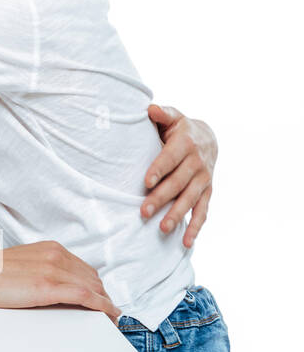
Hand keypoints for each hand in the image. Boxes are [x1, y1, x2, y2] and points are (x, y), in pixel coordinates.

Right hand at [0, 240, 118, 319]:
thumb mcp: (22, 264)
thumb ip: (42, 270)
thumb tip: (54, 286)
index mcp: (50, 249)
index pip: (84, 268)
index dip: (97, 286)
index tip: (101, 297)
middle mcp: (55, 256)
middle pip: (93, 278)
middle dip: (104, 296)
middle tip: (108, 311)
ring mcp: (53, 270)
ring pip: (94, 287)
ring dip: (106, 303)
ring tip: (110, 317)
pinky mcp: (48, 287)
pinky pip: (86, 297)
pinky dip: (102, 306)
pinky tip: (108, 314)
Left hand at [142, 104, 215, 246]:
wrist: (208, 137)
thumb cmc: (180, 127)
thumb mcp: (173, 117)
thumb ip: (162, 114)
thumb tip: (150, 108)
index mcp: (186, 143)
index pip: (170, 158)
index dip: (159, 169)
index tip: (146, 182)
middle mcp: (197, 163)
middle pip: (178, 183)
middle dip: (161, 198)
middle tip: (143, 212)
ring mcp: (204, 179)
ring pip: (190, 199)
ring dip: (176, 215)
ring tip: (162, 229)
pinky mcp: (207, 191)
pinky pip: (203, 211)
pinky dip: (196, 227)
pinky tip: (186, 242)